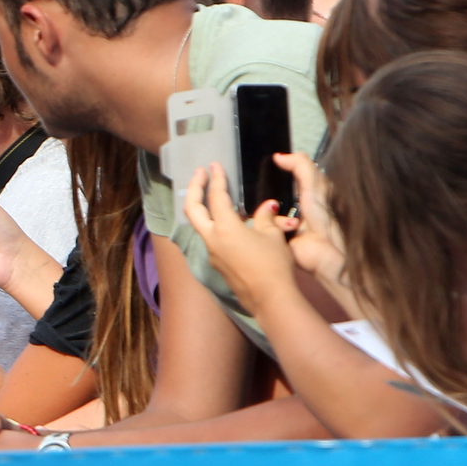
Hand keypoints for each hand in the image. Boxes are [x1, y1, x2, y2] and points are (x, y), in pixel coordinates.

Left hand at [179, 162, 298, 316]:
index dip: (216, 179)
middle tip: (200, 174)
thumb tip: (265, 206)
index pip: (216, 197)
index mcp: (225, 228)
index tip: (214, 165)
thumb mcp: (273, 235)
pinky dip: (212, 225)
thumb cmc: (274, 265)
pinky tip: (225, 222)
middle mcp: (212, 240)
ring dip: (201, 208)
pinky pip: (210, 239)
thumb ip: (265, 216)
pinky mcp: (218, 265)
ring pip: (199, 226)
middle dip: (194, 189)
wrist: (270, 299)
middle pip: (193, 210)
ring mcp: (212, 254)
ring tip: (209, 195)